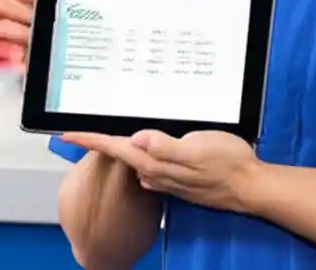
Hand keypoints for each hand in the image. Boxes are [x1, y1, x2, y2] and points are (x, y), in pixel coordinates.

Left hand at [61, 130, 262, 213]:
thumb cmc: (227, 164)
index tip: (67, 133)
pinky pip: (151, 164)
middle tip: (80, 128)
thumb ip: (166, 146)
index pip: (115, 149)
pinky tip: (144, 147)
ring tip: (105, 132)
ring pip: (135, 160)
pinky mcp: (178, 177)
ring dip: (119, 147)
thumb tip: (137, 138)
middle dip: (99, 142)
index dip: (91, 140)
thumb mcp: (198, 149)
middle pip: (119, 154)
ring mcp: (167, 177)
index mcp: (156, 163)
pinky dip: (141, 153)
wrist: (248, 187)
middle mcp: (156, 173)